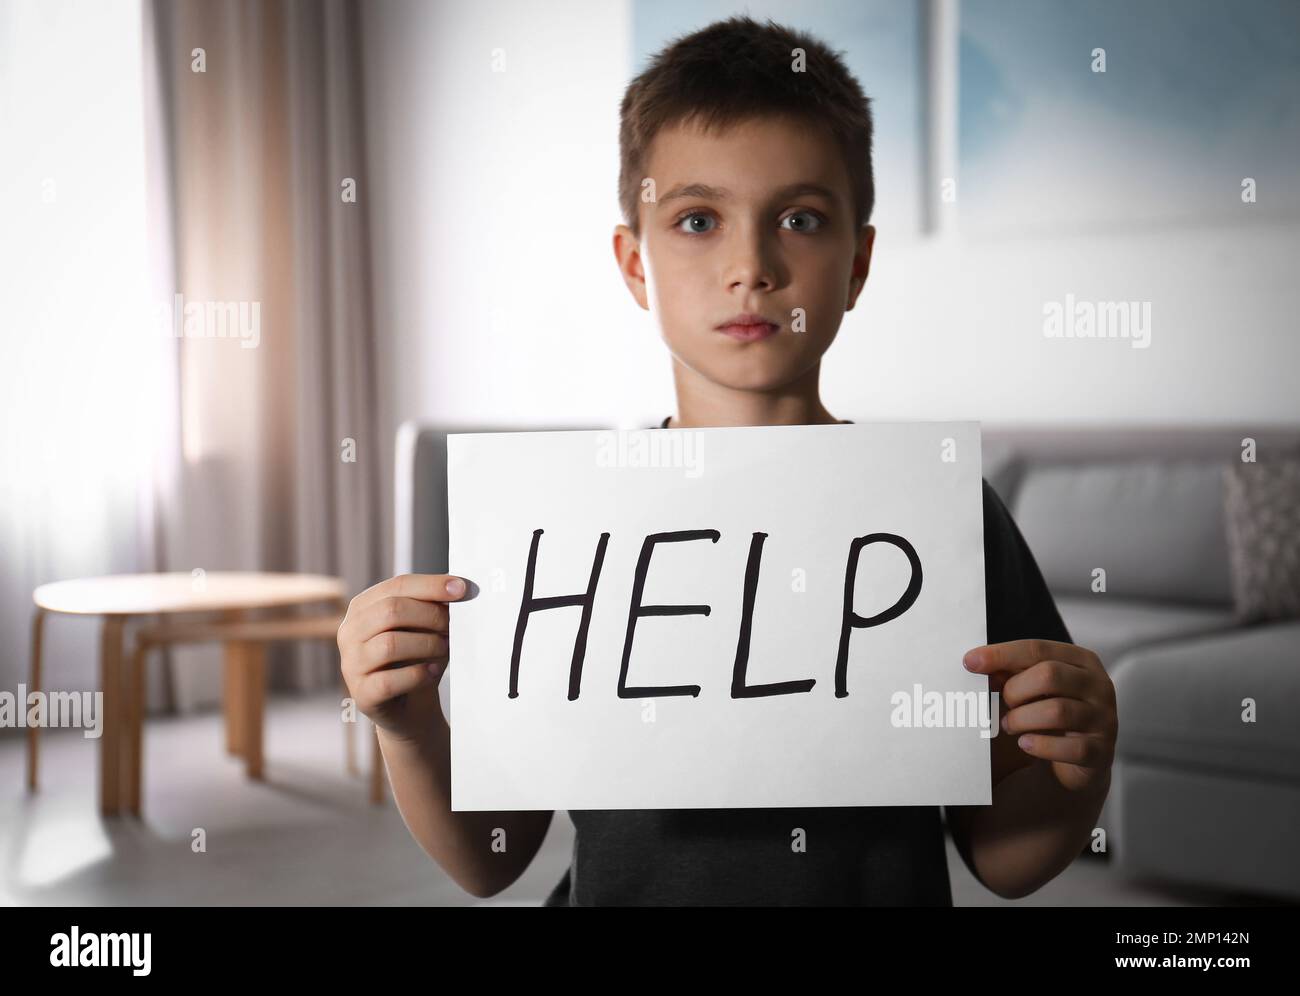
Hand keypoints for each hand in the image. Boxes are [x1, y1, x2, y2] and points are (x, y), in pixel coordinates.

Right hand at [337, 573, 471, 744]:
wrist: (411, 707)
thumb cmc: (419, 659)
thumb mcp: (425, 627)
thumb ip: (433, 606)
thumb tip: (456, 589)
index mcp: (363, 607)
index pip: (397, 585)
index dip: (431, 585)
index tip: (462, 589)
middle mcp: (349, 632)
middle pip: (391, 611)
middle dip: (431, 616)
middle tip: (453, 627)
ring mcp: (351, 664)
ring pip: (390, 644)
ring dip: (427, 645)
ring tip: (444, 649)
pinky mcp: (362, 694)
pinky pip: (390, 680)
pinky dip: (418, 675)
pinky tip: (432, 672)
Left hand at [963, 639, 1116, 792]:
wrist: (1076, 759)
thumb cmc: (1047, 713)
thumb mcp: (1030, 687)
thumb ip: (1009, 672)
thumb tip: (977, 663)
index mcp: (1081, 661)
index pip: (1037, 649)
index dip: (1001, 654)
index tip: (970, 661)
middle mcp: (1099, 686)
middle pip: (1049, 675)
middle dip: (1015, 691)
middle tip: (1005, 704)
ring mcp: (1104, 719)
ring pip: (1056, 711)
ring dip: (1021, 719)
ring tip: (1010, 725)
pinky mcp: (1101, 752)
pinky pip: (1069, 747)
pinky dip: (1039, 746)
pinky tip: (1025, 744)